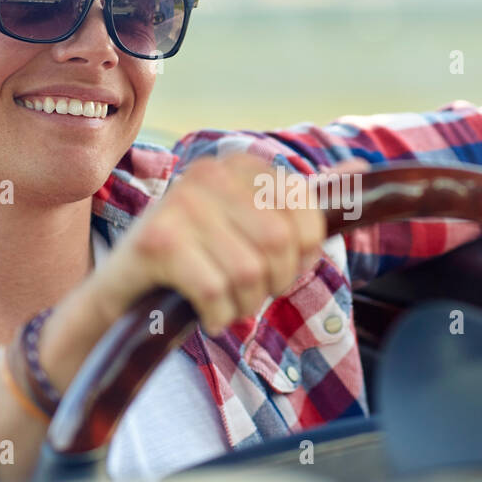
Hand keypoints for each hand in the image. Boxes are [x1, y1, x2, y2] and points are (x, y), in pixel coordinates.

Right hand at [99, 154, 329, 334]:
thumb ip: (299, 205)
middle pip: (280, 244)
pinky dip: (216, 316)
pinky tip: (202, 312)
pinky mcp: (156, 242)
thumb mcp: (248, 228)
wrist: (120, 300)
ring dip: (242, 305)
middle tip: (244, 292)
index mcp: (239, 165)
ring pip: (249, 272)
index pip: (306, 213)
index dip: (300, 256)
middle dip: (271, 284)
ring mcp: (179, 203)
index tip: (274, 269)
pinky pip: (215, 292)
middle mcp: (209, 173)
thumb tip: (360, 168)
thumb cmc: (194, 265)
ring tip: (221, 302)